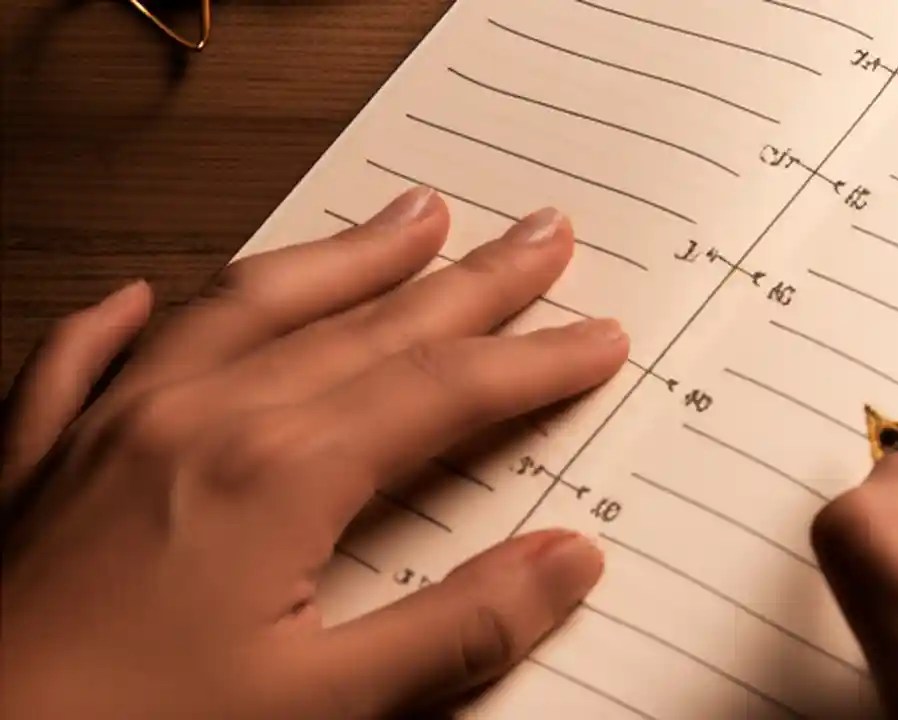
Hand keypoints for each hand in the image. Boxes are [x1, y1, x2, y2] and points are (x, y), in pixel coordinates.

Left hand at [1, 188, 628, 718]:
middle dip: (470, 281)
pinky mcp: (39, 461)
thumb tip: (566, 562)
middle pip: (368, 326)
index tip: (595, 337)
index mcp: (274, 474)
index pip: (443, 392)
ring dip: (340, 260)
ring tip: (408, 217)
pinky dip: (125, 319)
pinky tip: (145, 296)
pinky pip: (83, 357)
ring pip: (247, 308)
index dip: (533, 362)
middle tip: (538, 233)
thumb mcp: (319, 713)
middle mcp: (198, 419)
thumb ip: (454, 630)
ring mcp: (111, 426)